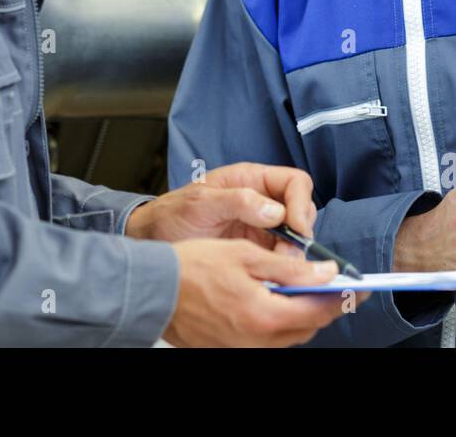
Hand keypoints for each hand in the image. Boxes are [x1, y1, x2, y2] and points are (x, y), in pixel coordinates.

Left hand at [126, 162, 315, 254]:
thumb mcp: (200, 204)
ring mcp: (260, 226)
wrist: (153, 241)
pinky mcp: (256, 249)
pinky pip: (280, 256)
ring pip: (295, 237)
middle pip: (302, 209)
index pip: (294, 182)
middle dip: (300, 232)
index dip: (301, 203)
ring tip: (276, 268)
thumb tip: (275, 211)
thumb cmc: (172, 215)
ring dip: (292, 253)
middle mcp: (261, 200)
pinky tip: (269, 276)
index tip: (295, 227)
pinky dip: (281, 267)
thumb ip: (237, 201)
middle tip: (286, 254)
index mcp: (250, 180)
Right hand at [163, 239, 358, 346]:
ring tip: (297, 289)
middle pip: (307, 328)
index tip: (359, 288)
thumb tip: (327, 273)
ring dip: (299, 315)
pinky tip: (269, 302)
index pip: (319, 310)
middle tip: (329, 285)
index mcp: (264, 315)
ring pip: (288, 338)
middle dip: (322, 306)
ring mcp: (243, 350)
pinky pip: (266, 342)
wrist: (151, 290)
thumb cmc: (192, 266)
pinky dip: (276, 323)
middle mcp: (257, 342)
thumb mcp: (246, 255)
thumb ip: (290, 267)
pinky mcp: (230, 351)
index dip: (343, 297)